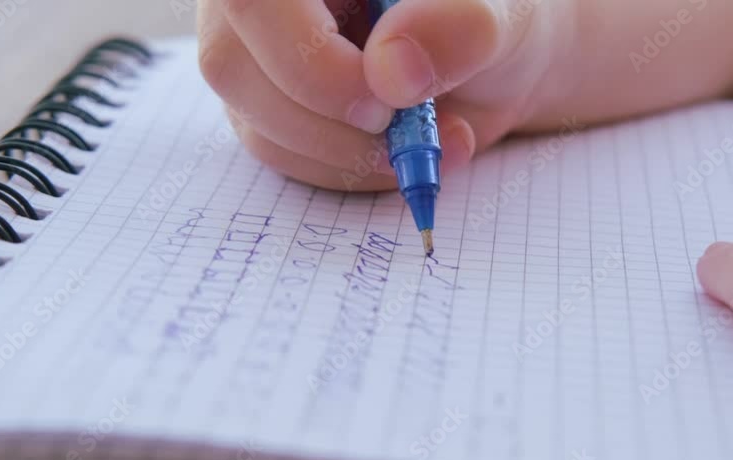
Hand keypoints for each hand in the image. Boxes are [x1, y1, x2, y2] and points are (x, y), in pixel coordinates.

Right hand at [196, 0, 569, 190]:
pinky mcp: (268, 106)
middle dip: (334, 125)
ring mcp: (256, 52)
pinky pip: (283, 156)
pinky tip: (403, 153)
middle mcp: (263, 1)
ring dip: (350, 158)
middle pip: (233, 66)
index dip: (309, 64)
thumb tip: (390, 72)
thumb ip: (459, 27)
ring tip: (432, 140)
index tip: (385, 104)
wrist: (496, 65)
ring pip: (259, 125)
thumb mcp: (499, 15)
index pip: (253, 1)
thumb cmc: (488, 20)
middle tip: (413, 130)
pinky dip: (350, 171)